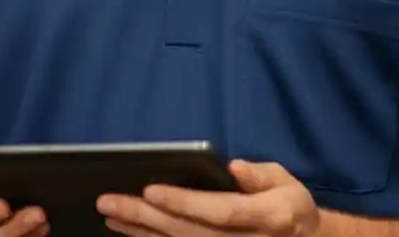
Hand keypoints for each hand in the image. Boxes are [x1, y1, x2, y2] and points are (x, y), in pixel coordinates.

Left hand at [96, 159, 318, 235]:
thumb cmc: (289, 206)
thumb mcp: (286, 182)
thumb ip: (260, 176)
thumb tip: (233, 167)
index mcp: (267, 217)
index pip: (219, 212)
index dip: (184, 203)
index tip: (151, 190)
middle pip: (188, 233)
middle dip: (145, 218)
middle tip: (109, 202)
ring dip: (141, 232)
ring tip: (110, 216)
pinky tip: (130, 233)